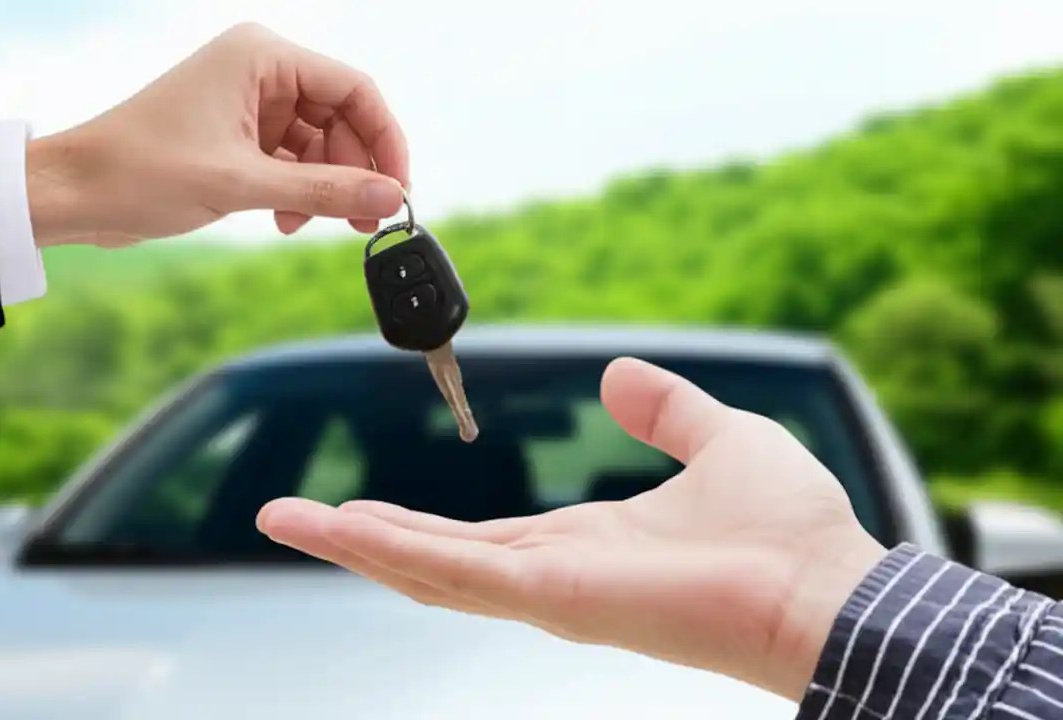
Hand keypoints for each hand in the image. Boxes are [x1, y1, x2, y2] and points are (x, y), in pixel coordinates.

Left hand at [26, 22, 408, 247]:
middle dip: (352, 171)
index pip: (354, 89)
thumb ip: (325, 192)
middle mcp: (259, 70)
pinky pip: (291, 159)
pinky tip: (285, 219)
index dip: (384, 140)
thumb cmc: (141, 172)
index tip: (398, 189)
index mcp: (261, 56)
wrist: (76, 193)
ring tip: (306, 223)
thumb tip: (390, 199)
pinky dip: (296, 191)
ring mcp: (248, 102)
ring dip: (322, 188)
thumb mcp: (243, 185)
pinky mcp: (236, 134)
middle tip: (361, 220)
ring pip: (318, 144)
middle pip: (340, 118)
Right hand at [256, 357, 886, 701]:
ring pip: (425, 569)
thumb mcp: (715, 437)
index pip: (472, 537)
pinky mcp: (557, 594)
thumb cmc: (788, 530)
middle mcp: (550, 574)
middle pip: (428, 558)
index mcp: (578, 543)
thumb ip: (663, 410)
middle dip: (356, 538)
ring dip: (352, 544)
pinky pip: (457, 572)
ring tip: (286, 520)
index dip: (409, 523)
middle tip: (286, 517)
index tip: (357, 508)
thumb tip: (617, 376)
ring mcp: (548, 590)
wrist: (830, 586)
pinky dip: (392, 552)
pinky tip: (341, 531)